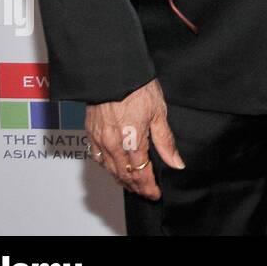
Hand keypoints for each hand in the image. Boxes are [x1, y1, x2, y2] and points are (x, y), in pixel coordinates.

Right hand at [86, 78, 184, 199]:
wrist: (113, 72)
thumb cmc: (138, 88)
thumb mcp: (159, 113)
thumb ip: (165, 142)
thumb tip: (176, 163)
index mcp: (133, 141)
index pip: (141, 173)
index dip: (148, 187)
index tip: (155, 193)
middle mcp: (113, 144)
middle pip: (124, 175)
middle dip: (136, 187)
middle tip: (146, 193)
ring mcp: (99, 140)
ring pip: (110, 170)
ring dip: (122, 180)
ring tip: (133, 185)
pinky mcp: (90, 133)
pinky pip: (97, 158)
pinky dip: (108, 168)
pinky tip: (115, 169)